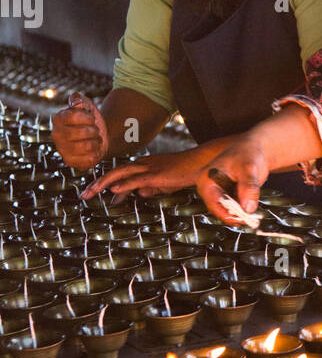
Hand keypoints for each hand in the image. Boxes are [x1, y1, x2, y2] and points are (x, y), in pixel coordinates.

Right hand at [52, 93, 108, 169]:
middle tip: (95, 130)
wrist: (97, 136)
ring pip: (86, 146)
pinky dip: (95, 154)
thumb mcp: (86, 105)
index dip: (88, 117)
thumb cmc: (89, 120)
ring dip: (96, 142)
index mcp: (58, 119)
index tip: (92, 118)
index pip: (74, 116)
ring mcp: (62, 149)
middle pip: (81, 132)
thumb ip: (79, 99)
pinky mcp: (70, 162)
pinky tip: (93, 150)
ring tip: (95, 140)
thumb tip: (75, 100)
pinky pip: (88, 159)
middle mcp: (56, 135)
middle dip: (94, 130)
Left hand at [80, 148, 205, 199]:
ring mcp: (148, 168)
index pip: (120, 173)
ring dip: (103, 183)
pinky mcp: (156, 175)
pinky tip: (113, 190)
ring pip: (119, 174)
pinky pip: (135, 180)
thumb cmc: (186, 173)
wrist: (200, 164)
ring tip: (90, 193)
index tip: (95, 192)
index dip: (106, 183)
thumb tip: (140, 194)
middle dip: (97, 183)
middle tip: (84, 194)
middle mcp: (143, 164)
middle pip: (114, 171)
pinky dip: (123, 185)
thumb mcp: (166, 183)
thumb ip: (153, 187)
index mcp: (144, 165)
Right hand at [197, 138, 270, 221]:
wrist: (254, 149)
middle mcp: (208, 188)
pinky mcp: (226, 195)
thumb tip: (248, 208)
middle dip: (235, 215)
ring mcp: (217, 192)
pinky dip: (242, 210)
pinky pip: (233, 208)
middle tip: (251, 219)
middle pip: (219, 210)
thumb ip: (248, 187)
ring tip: (253, 213)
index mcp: (206, 180)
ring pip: (227, 210)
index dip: (227, 215)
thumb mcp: (248, 169)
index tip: (243, 219)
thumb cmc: (248, 153)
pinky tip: (251, 206)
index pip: (213, 204)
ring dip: (239, 214)